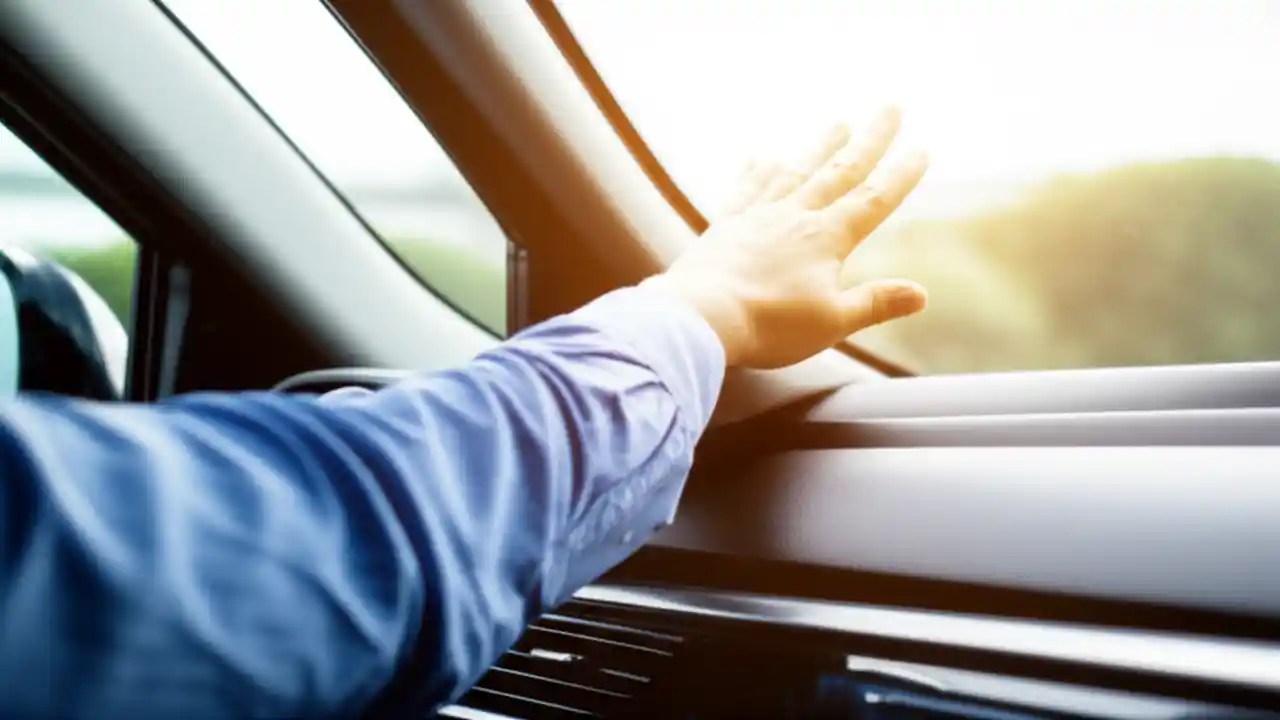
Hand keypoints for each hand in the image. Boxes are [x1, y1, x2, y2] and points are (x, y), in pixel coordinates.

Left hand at [645, 107, 927, 368]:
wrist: (700, 317)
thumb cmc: (768, 326)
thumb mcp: (831, 322)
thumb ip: (875, 302)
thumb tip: (921, 294)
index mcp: (826, 238)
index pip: (873, 200)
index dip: (900, 176)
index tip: (921, 150)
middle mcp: (795, 216)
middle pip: (840, 171)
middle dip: (870, 140)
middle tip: (890, 108)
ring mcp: (758, 216)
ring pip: (796, 171)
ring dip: (820, 147)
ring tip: (838, 123)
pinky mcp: (726, 226)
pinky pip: (746, 189)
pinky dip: (756, 171)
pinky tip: (762, 157)